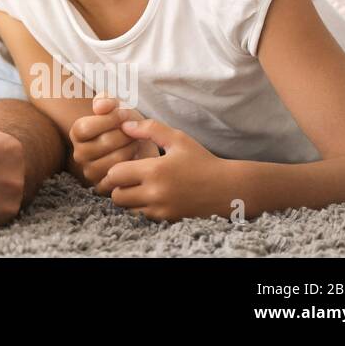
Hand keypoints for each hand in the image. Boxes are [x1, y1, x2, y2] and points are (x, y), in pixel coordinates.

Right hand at [70, 96, 157, 193]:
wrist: (138, 145)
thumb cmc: (125, 124)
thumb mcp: (116, 107)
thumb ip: (107, 100)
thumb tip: (100, 106)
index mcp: (78, 133)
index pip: (85, 128)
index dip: (108, 119)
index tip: (124, 114)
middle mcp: (79, 154)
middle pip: (102, 144)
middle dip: (124, 134)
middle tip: (136, 130)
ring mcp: (91, 172)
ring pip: (114, 161)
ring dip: (131, 149)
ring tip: (137, 142)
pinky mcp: (104, 186)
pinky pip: (121, 178)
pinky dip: (133, 167)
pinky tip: (137, 157)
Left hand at [102, 118, 235, 220]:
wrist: (229, 189)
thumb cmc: (202, 160)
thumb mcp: (178, 138)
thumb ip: (149, 128)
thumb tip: (124, 124)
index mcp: (155, 170)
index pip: (115, 174)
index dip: (115, 168)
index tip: (125, 163)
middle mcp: (156, 193)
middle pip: (117, 196)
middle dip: (118, 186)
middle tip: (128, 177)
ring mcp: (162, 210)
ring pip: (127, 209)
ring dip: (128, 199)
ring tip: (138, 187)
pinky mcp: (168, 220)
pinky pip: (142, 217)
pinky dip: (141, 209)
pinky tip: (150, 197)